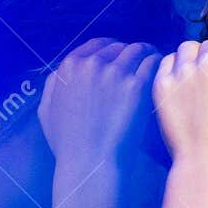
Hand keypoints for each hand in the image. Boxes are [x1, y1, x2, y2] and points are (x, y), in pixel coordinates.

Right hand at [38, 38, 160, 172]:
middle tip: (139, 62)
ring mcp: (115, 73)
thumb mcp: (46, 112)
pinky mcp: (136, 85)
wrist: (89, 163)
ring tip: (153, 63)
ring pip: (138, 50)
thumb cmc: (68, 144)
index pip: (95, 45)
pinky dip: (158, 64)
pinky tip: (161, 72)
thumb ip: (52, 87)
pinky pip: (152, 63)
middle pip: (118, 46)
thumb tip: (59, 74)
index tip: (119, 56)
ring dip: (146, 54)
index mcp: (69, 67)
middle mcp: (91, 64)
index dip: (110, 49)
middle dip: (129, 53)